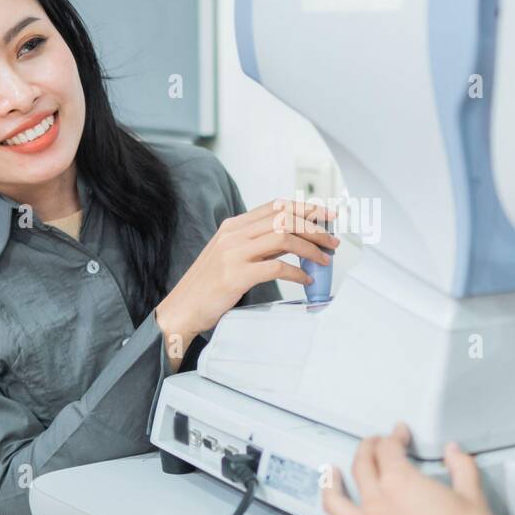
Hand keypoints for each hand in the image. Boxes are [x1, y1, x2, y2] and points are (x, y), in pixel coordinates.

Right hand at [155, 198, 337, 365]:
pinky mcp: (236, 275)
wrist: (182, 308)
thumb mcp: (231, 254)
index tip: (326, 213)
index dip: (305, 207)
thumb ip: (258, 244)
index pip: (276, 206)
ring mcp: (234, 253)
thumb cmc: (208, 285)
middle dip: (314, 227)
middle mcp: (234, 234)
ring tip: (324, 259)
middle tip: (332, 239)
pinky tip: (305, 279)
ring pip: (283, 237)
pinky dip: (296, 272)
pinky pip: (276, 267)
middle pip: (284, 218)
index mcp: (233, 226)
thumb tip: (293, 239)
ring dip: (310, 248)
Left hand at [322, 423, 512, 514]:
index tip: (399, 435)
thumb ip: (461, 467)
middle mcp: (379, 507)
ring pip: (336, 501)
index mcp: (402, 485)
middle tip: (374, 445)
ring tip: (331, 473)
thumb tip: (454, 453)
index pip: (388, 449)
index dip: (394, 436)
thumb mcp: (474, 498)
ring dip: (332, 483)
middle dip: (367, 449)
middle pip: (361, 467)